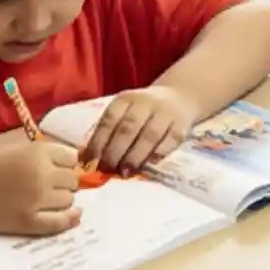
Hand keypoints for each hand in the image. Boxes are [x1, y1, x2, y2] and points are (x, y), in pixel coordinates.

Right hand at [0, 134, 81, 235]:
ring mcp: (35, 199)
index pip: (71, 158)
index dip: (65, 164)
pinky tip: (73, 216)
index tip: (58, 169)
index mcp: (37, 152)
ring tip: (45, 199)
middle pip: (72, 181)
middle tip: (49, 186)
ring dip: (61, 201)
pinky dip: (69, 220)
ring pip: (68, 201)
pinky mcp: (27, 221)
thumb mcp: (13, 147)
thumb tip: (72, 161)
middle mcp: (40, 174)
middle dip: (64, 183)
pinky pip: (59, 223)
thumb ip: (40, 152)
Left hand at [81, 86, 199, 173]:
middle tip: (107, 169)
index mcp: (125, 99)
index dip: (98, 142)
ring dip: (135, 157)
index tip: (89, 161)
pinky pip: (169, 142)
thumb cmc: (143, 111)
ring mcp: (165, 113)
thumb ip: (110, 132)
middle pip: (128, 128)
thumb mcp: (125, 111)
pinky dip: (156, 155)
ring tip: (125, 172)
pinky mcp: (181, 126)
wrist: (179, 96)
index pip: (109, 120)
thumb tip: (88, 160)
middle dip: (115, 152)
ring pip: (149, 136)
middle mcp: (145, 103)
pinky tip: (147, 165)